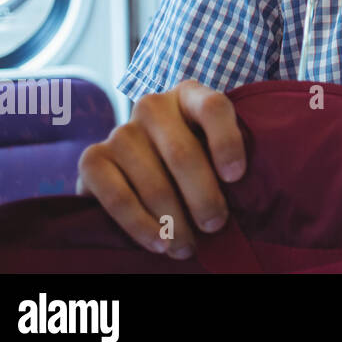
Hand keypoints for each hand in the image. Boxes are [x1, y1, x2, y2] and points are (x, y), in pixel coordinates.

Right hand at [76, 80, 245, 258]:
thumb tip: (249, 198)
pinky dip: (141, 226)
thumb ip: (225, 160)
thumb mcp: (213, 147)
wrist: (138, 164)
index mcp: (190, 94)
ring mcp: (120, 131)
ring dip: (175, 222)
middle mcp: (153, 106)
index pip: (213, 107)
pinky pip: (118, 198)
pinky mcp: (92, 159)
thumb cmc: (193, 157)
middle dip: (203, 197)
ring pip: (153, 182)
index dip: (227, 142)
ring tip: (188, 247)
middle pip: (183, 153)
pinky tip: (159, 243)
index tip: (237, 178)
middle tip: (216, 226)